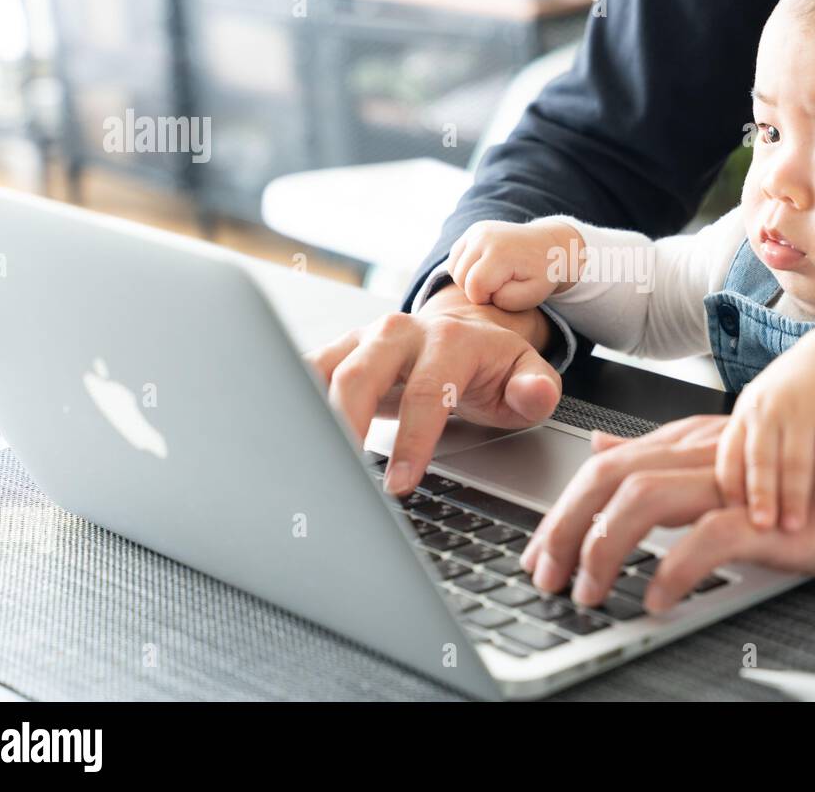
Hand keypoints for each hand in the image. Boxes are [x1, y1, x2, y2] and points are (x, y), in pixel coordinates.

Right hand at [305, 283, 561, 493]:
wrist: (465, 331)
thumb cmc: (492, 366)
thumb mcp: (527, 375)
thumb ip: (535, 389)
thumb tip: (533, 394)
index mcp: (451, 340)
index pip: (428, 392)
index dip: (413, 441)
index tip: (402, 483)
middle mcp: (401, 332)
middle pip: (361, 374)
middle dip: (346, 425)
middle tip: (339, 475)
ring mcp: (365, 338)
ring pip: (323, 370)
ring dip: (307, 413)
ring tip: (301, 460)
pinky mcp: (339, 349)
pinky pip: (304, 371)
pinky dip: (288, 398)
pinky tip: (279, 432)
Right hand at [448, 219, 581, 310]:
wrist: (549, 246)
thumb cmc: (542, 274)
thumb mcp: (533, 294)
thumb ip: (507, 299)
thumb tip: (483, 292)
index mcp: (500, 251)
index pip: (475, 287)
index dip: (485, 299)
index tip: (503, 295)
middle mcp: (483, 236)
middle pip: (460, 278)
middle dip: (477, 290)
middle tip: (500, 288)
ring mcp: (476, 230)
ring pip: (454, 269)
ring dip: (469, 280)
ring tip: (493, 280)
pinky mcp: (472, 231)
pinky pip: (455, 259)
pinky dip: (466, 269)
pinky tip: (486, 271)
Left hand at [523, 415, 814, 612]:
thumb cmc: (811, 484)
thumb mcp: (727, 465)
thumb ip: (661, 456)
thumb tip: (601, 449)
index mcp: (692, 446)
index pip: (606, 465)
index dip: (562, 509)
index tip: (541, 553)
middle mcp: (706, 456)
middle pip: (610, 475)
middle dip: (565, 526)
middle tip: (547, 575)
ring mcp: (737, 483)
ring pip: (644, 497)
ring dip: (604, 548)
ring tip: (590, 591)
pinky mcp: (771, 516)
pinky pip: (708, 536)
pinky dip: (673, 569)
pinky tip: (657, 599)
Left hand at [715, 325, 814, 531]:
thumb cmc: (787, 397)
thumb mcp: (757, 414)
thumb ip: (743, 451)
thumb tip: (727, 504)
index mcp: (746, 416)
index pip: (730, 454)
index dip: (730, 485)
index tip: (730, 516)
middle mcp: (771, 412)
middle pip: (761, 459)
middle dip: (761, 495)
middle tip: (762, 528)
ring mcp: (803, 411)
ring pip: (797, 458)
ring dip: (795, 495)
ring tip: (794, 526)